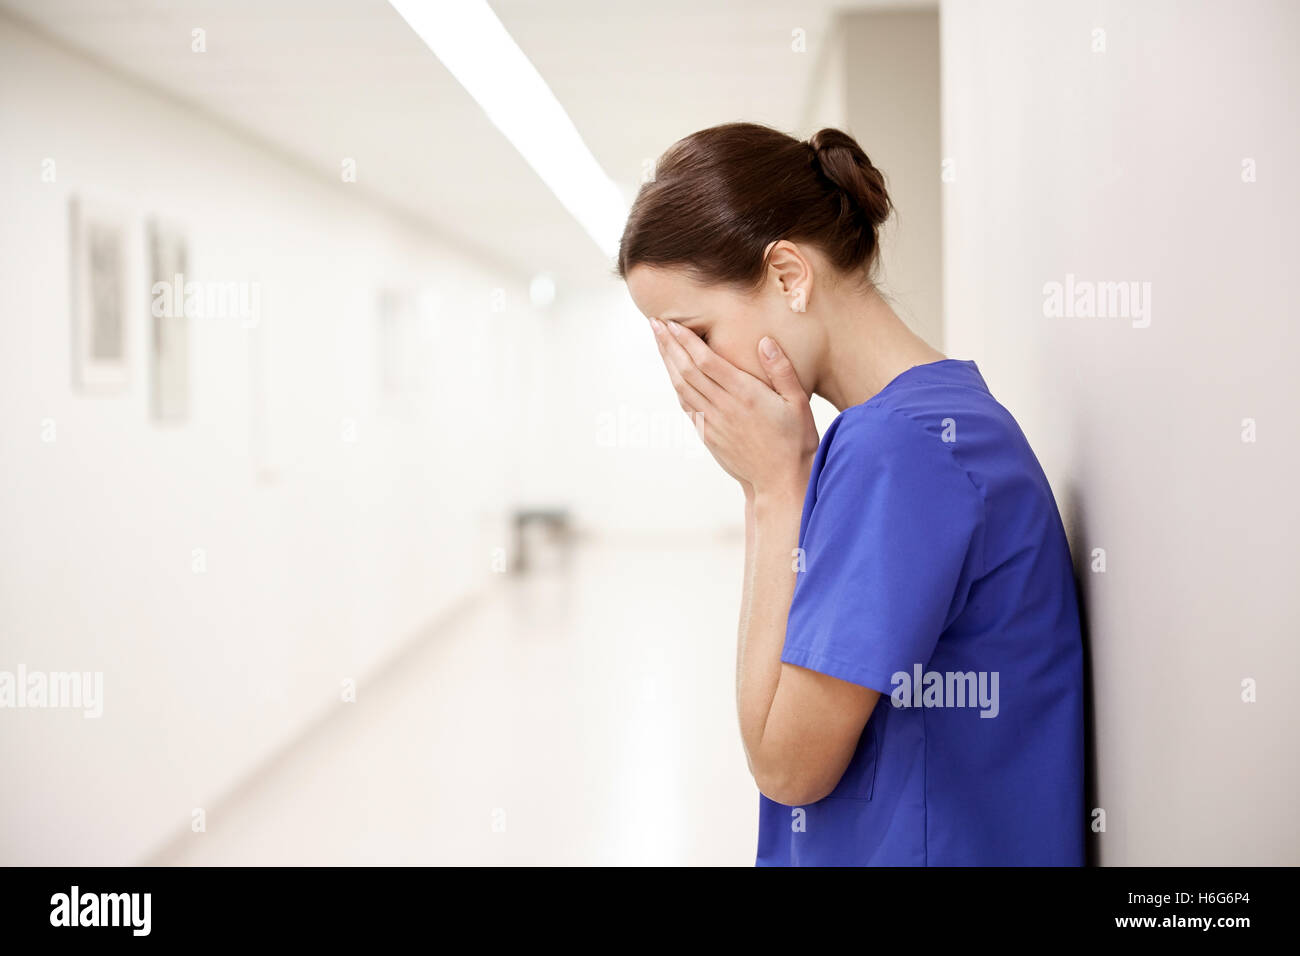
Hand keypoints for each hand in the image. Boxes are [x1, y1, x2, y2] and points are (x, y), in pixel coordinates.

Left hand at [648, 317, 818, 498]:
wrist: (781, 482)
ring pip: (682, 388)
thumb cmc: (795, 441)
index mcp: (745, 395)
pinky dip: (676, 386)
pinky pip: (687, 406)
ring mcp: (713, 423)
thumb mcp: (798, 402)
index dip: (686, 340)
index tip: (672, 323)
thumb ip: (781, 370)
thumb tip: (765, 341)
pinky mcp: (709, 436)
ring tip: (659, 342)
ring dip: (667, 363)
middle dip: (669, 345)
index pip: (706, 361)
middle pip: (687, 371)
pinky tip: (672, 373)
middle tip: (654, 324)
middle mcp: (724, 408)